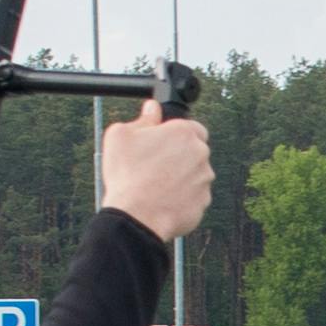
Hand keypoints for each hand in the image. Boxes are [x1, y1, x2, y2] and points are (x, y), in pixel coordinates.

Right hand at [101, 101, 213, 242]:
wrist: (138, 216)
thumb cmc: (127, 175)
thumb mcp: (121, 136)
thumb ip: (142, 119)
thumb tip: (152, 108)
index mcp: (183, 132)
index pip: (192, 127)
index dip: (177, 135)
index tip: (164, 143)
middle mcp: (200, 153)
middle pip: (195, 150)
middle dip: (180, 155)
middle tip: (156, 165)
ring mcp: (205, 179)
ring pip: (196, 173)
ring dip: (182, 176)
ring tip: (157, 184)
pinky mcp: (203, 202)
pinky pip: (195, 195)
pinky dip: (183, 196)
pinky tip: (164, 199)